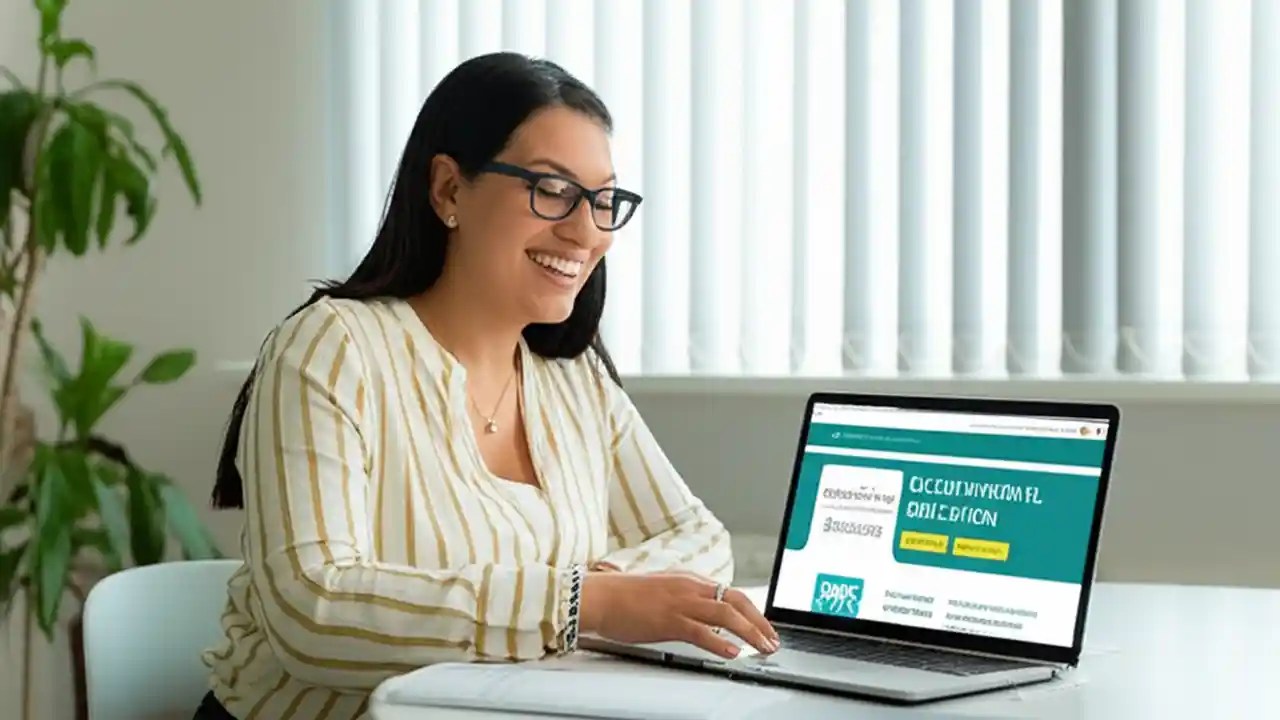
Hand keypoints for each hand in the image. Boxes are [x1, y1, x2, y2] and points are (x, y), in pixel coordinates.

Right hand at [579, 572, 780, 658]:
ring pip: (726, 613)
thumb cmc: (623, 597)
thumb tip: (699, 614)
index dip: (751, 610)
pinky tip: (732, 652)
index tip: (762, 625)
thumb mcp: (661, 591)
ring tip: (762, 647)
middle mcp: (689, 586)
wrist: (599, 597)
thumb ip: (682, 598)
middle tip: (772, 639)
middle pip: (736, 599)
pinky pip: (702, 631)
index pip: (729, 591)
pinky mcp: (668, 620)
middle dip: (759, 621)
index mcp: (688, 579)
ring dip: (750, 632)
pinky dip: (721, 641)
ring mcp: (680, 602)